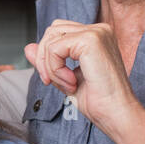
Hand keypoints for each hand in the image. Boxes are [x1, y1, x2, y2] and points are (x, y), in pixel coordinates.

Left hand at [24, 20, 141, 134]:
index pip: (59, 32)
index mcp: (96, 36)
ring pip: (51, 39)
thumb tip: (28, 47)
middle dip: (44, 58)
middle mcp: (99, 29)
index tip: (51, 80)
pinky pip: (54, 48)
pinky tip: (71, 82)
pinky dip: (55, 69)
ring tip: (66, 84)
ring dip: (50, 66)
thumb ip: (48, 61)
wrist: (116, 113)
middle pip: (52, 30)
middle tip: (50, 82)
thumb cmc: (99, 101)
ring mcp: (96, 32)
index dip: (47, 56)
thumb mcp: (65, 77)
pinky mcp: (91, 40)